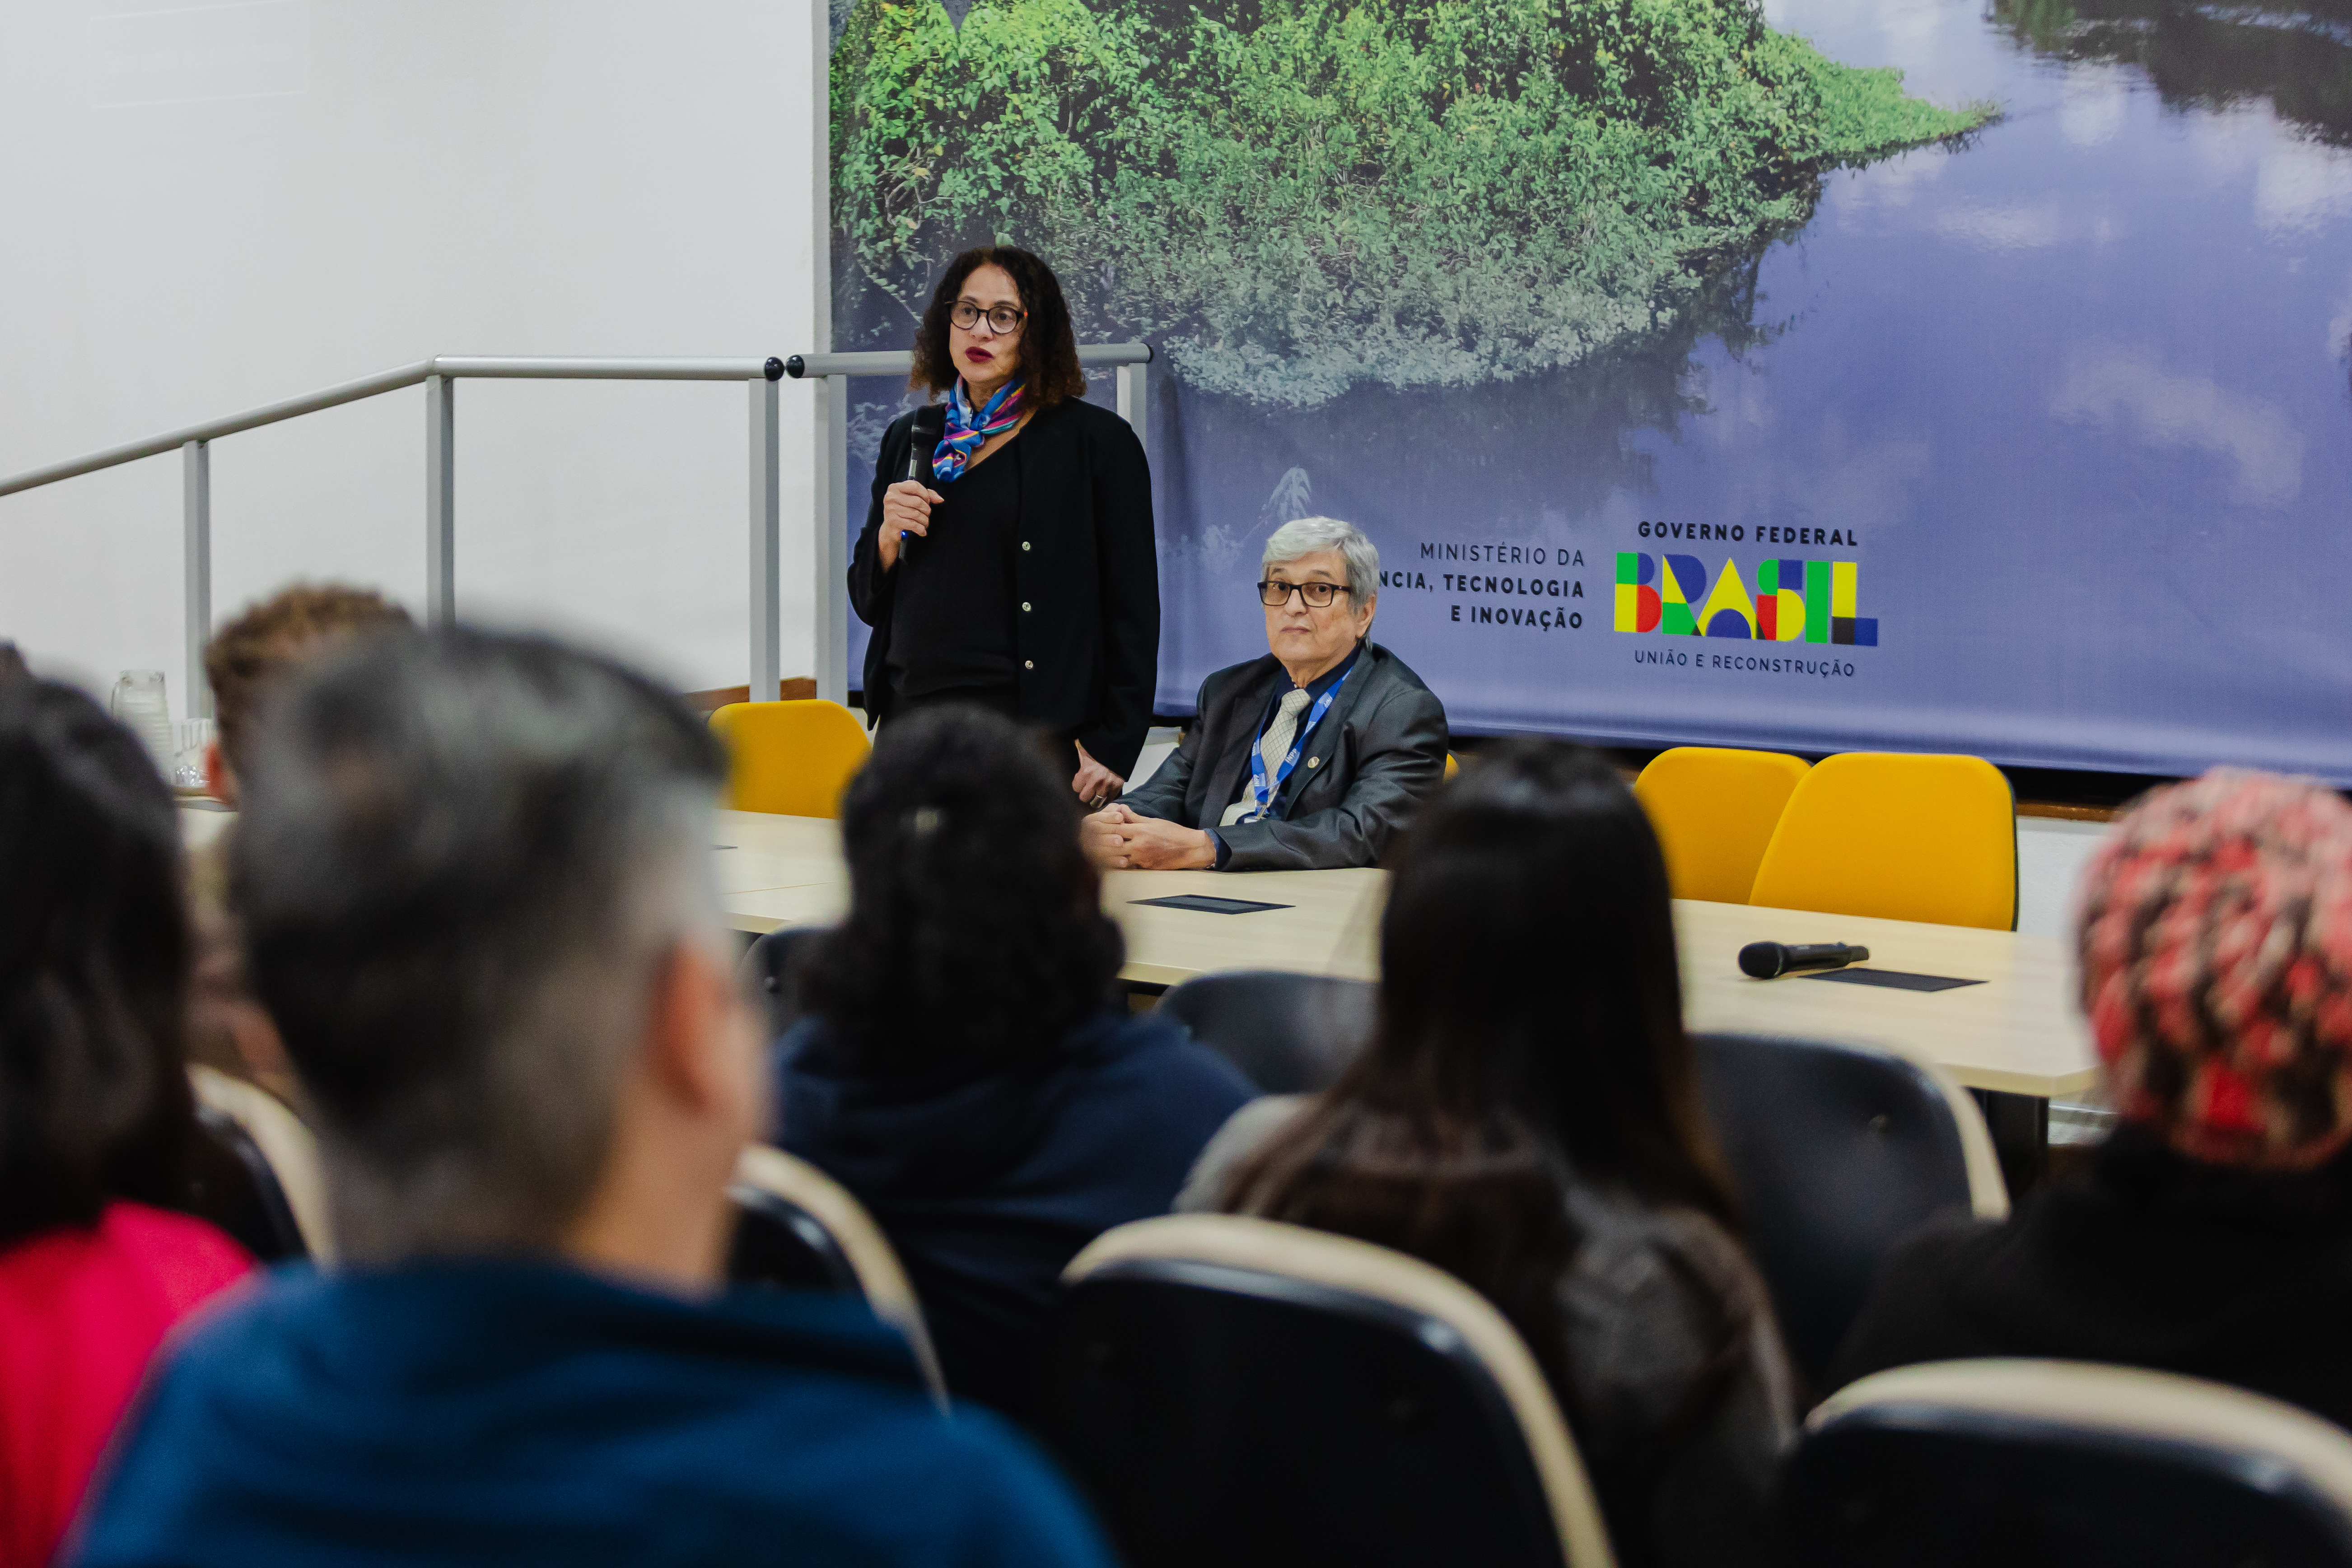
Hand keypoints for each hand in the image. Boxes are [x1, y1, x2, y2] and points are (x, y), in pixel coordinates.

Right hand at [877, 480, 943, 570]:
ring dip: (925, 521)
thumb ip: (927, 495)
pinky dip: (921, 529)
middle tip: (926, 514)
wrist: (890, 529)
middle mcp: (891, 497)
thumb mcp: (913, 498)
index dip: (925, 495)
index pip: (915, 486)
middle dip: (926, 510)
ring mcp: (890, 509)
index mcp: (895, 488)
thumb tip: (939, 499)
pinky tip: (922, 531)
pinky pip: (913, 525)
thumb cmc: (903, 511)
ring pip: (916, 514)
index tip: (927, 501)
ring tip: (924, 523)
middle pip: (917, 501)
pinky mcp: (893, 522)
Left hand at [1071, 742, 1123, 808]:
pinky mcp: (1117, 787)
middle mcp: (1096, 781)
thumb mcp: (1084, 749)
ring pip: (1097, 801)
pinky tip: (1106, 790)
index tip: (1080, 781)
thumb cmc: (1101, 747)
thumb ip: (1077, 756)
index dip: (1078, 784)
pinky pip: (1110, 798)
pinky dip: (1108, 796)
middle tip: (1088, 788)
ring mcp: (1107, 785)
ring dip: (1097, 796)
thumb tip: (1065, 749)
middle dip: (1086, 793)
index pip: (1075, 788)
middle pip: (1084, 798)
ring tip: (1097, 791)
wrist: (1119, 746)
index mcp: (1085, 772)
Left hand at [1083, 806, 1217, 870]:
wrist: (1190, 849)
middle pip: (1113, 845)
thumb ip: (1135, 817)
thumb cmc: (1174, 833)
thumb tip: (1121, 809)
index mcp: (1141, 830)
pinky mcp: (1145, 867)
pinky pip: (1129, 866)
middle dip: (1104, 843)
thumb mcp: (1153, 821)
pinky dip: (1121, 863)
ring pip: (1118, 858)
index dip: (1106, 827)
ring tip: (1100, 853)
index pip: (1116, 828)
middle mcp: (1139, 845)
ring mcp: (1142, 858)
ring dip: (1110, 855)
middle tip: (1092, 842)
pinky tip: (1114, 861)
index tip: (1097, 827)